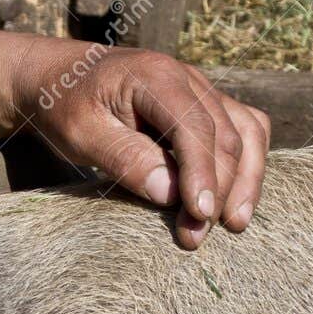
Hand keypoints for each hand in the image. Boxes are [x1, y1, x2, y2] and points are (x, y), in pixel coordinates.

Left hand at [11, 43, 270, 248]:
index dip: (202, 174)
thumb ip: (125, 158)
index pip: (194, 127)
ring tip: (235, 224)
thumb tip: (170, 193)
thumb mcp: (81, 133)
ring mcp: (203, 90)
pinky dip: (250, 163)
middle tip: (198, 236)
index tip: (200, 215)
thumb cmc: (67, 106)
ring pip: (247, 132)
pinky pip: (246, 129)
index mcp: (156, 76)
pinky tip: (239, 197)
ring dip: (246, 180)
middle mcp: (188, 78)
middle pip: (225, 135)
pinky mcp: (207, 105)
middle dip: (219, 189)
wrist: (62, 77)